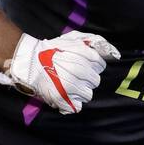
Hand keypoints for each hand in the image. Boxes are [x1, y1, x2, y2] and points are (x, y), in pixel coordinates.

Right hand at [0, 30, 119, 113]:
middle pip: (95, 80)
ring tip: (70, 85)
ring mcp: (71, 86)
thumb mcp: (73, 38)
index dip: (92, 66)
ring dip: (81, 91)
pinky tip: (66, 94)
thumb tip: (113, 52)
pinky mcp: (63, 98)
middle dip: (87, 78)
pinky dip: (72, 102)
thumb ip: (93, 41)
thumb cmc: (52, 49)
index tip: (83, 65)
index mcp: (83, 55)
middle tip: (74, 75)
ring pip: (88, 94)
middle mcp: (79, 70)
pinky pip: (78, 106)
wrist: (29, 61)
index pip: (100, 65)